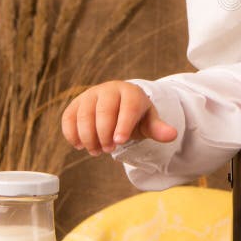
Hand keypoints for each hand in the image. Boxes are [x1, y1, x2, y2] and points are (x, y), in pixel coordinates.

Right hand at [62, 80, 176, 155]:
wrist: (118, 105)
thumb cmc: (136, 116)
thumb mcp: (148, 122)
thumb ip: (158, 128)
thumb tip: (172, 135)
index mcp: (131, 92)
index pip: (128, 107)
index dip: (123, 124)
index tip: (119, 142)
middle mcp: (109, 89)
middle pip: (104, 110)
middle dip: (104, 133)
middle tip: (108, 150)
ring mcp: (90, 95)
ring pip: (84, 114)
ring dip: (88, 136)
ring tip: (97, 151)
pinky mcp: (75, 103)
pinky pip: (68, 117)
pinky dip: (72, 133)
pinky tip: (80, 146)